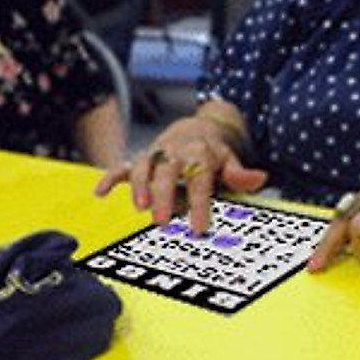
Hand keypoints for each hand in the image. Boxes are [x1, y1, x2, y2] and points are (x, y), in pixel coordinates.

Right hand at [94, 114, 267, 233]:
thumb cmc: (213, 155)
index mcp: (200, 154)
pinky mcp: (141, 160)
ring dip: (139, 186)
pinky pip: (122, 166)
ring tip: (138, 208)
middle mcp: (175, 153)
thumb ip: (240, 174)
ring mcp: (155, 156)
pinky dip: (110, 178)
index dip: (200, 205)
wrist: (195, 130)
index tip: (200, 229)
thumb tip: (260, 178)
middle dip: (162, 196)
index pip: (200, 179)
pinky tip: (100, 192)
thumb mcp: (230, 161)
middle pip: (167, 172)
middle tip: (160, 222)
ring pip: (143, 167)